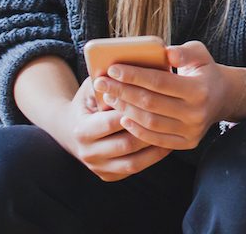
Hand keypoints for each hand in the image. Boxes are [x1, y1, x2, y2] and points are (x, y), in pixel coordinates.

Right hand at [54, 78, 170, 180]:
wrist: (71, 127)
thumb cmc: (90, 101)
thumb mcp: (93, 88)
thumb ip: (108, 82)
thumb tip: (132, 70)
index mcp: (81, 130)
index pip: (114, 122)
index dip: (136, 111)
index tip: (158, 99)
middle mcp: (87, 153)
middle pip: (127, 144)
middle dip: (151, 131)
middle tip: (173, 118)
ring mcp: (98, 167)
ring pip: (134, 162)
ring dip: (156, 147)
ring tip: (174, 132)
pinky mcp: (108, 175)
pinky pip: (135, 169)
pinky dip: (152, 158)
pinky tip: (167, 143)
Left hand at [93, 41, 232, 149]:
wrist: (225, 97)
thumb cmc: (205, 72)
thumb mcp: (200, 54)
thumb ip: (183, 52)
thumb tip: (165, 53)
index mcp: (200, 90)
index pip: (159, 82)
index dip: (133, 75)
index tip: (112, 69)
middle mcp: (197, 113)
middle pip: (150, 103)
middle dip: (122, 92)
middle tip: (101, 83)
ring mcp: (192, 131)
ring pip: (150, 122)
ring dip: (125, 110)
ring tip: (109, 97)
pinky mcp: (187, 143)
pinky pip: (155, 139)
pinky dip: (136, 129)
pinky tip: (123, 117)